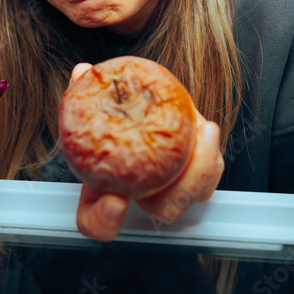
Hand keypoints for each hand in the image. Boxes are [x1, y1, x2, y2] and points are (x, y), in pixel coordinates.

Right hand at [69, 63, 224, 241]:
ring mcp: (174, 188)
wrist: (140, 117)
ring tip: (204, 131)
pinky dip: (209, 151)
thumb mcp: (95, 107)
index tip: (115, 202)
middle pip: (163, 212)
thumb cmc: (114, 121)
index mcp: (106, 193)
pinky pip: (210, 170)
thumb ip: (86, 93)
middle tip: (181, 162)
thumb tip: (83, 72)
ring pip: (195, 195)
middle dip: (178, 192)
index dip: (104, 220)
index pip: (94, 221)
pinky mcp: (197, 172)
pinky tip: (205, 126)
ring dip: (203, 168)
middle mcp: (144, 198)